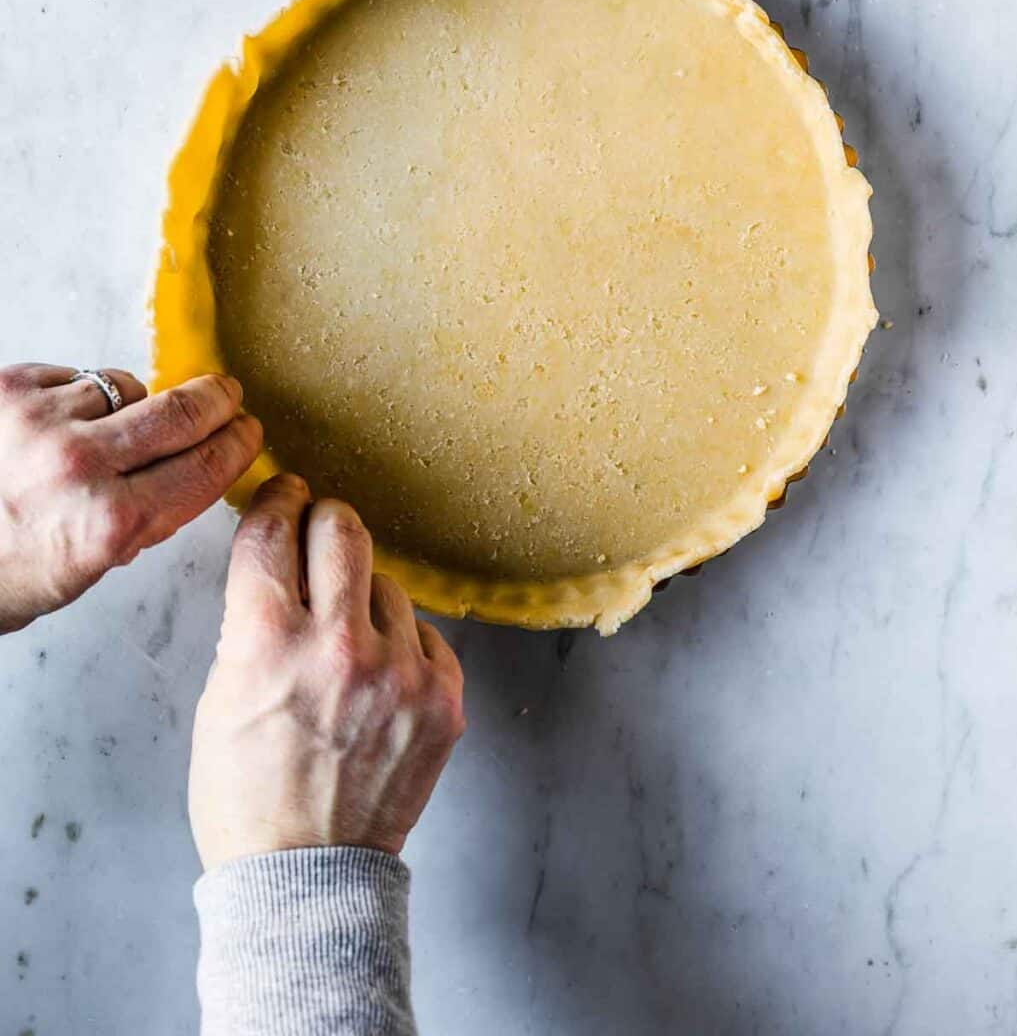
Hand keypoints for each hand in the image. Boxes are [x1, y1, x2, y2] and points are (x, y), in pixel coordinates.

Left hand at [0, 363, 261, 634]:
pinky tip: (59, 420)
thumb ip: (133, 528)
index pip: (201, 470)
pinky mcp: (8, 386)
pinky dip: (77, 394)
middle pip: (181, 413)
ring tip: (114, 427)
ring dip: (132, 404)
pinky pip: (75, 375)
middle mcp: (79, 466)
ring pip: (126, 388)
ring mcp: (40, 419)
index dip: (234, 447)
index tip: (248, 433)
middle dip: (216, 402)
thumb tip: (179, 483)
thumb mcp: (77, 575)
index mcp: (105, 524)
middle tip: (228, 397)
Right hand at [189, 475, 464, 869]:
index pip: (273, 529)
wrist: (305, 876)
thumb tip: (279, 559)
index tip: (286, 492)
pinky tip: (380, 682)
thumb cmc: (248, 791)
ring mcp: (399, 672)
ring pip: (388, 583)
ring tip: (347, 645)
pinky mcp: (442, 699)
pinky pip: (425, 636)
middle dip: (327, 519)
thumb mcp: (221, 695)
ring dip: (366, 599)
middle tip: (322, 528)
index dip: (278, 499)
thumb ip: (252, 621)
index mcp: (267, 640)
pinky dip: (403, 647)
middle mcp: (338, 645)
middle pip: (343, 529)